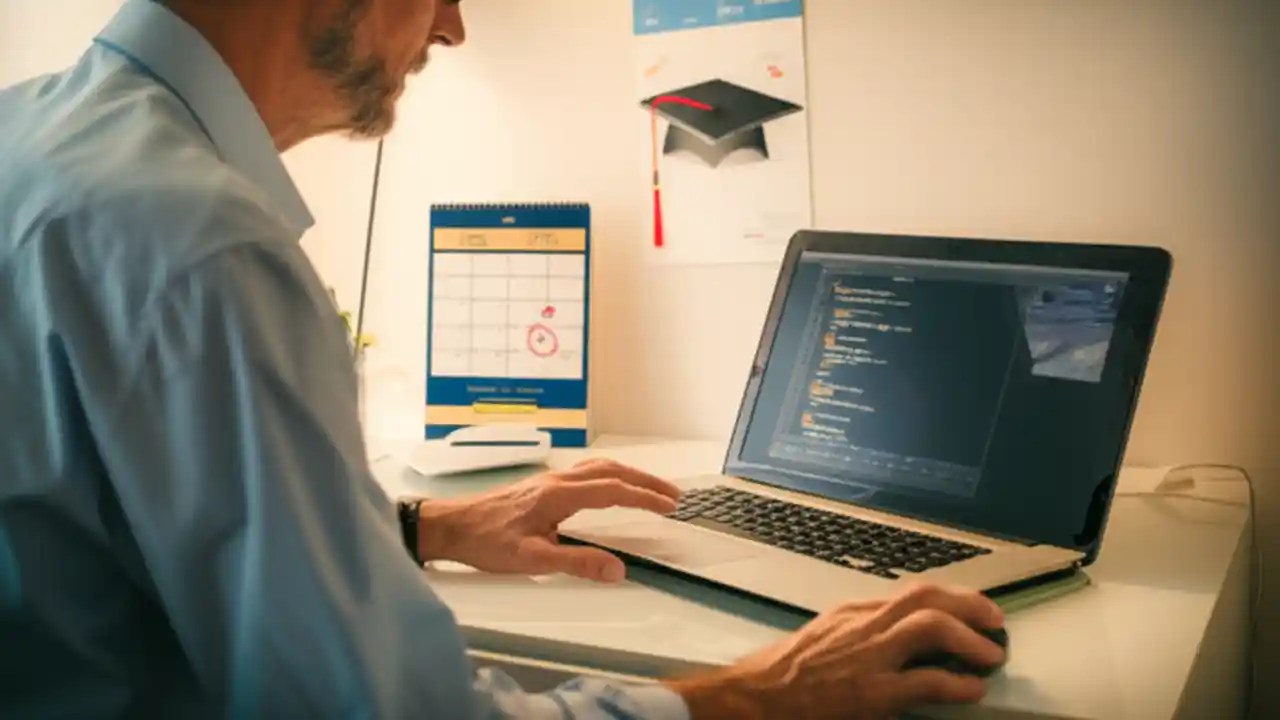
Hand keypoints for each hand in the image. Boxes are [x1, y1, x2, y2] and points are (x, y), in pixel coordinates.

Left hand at [416, 458, 680, 581]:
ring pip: (599, 468)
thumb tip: (617, 570)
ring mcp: (550, 480)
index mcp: (559, 495)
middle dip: (645, 481)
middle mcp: (557, 481)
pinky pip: (587, 472)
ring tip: (651, 489)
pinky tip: (611, 486)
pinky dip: (610, 475)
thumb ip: (577, 563)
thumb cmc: (485, 541)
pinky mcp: (543, 486)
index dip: (645, 497)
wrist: (451, 526)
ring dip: (629, 475)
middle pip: (612, 471)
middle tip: (672, 495)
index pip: (613, 490)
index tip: (669, 506)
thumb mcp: (532, 559)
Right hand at [665, 584, 1006, 719]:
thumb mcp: (823, 639)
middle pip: (927, 596)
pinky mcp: (870, 691)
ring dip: (970, 637)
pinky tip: (972, 689)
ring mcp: (867, 656)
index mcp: (852, 612)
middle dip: (970, 605)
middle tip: (996, 621)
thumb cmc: (780, 676)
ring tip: (991, 653)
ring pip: (931, 625)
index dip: (951, 599)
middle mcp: (863, 624)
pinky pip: (927, 681)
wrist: (751, 699)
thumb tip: (896, 642)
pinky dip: (957, 684)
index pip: (912, 593)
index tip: (973, 610)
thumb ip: (859, 635)